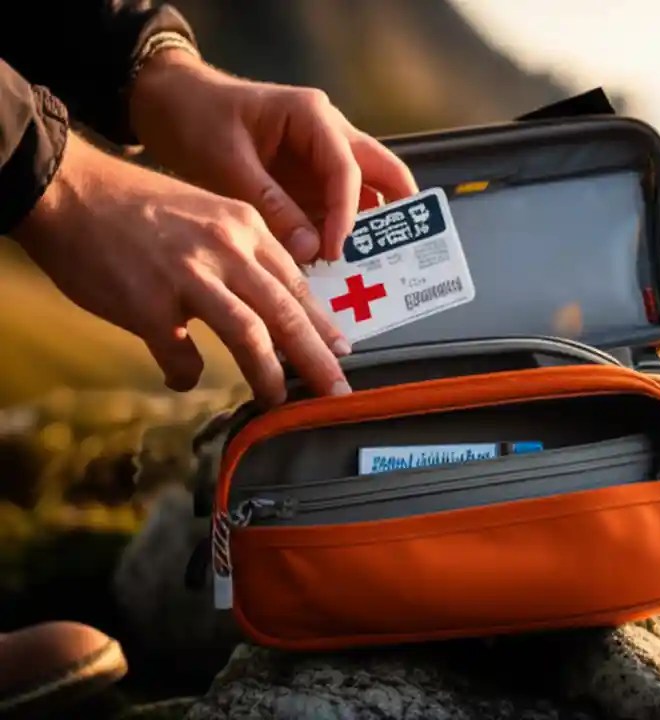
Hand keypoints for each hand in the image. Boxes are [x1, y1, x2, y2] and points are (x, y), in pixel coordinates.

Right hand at [12, 133, 350, 405]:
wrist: (68, 188)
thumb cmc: (137, 206)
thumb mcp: (208, 213)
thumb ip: (242, 253)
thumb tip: (272, 300)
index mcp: (246, 228)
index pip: (299, 284)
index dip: (324, 324)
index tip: (342, 352)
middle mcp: (226, 250)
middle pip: (288, 314)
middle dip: (318, 359)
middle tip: (337, 390)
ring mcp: (188, 277)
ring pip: (250, 336)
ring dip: (268, 375)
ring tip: (278, 400)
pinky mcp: (148, 304)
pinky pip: (180, 355)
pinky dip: (185, 373)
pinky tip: (184, 376)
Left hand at [128, 50, 417, 262]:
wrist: (168, 104)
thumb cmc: (196, 118)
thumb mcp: (227, 162)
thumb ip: (271, 205)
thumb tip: (310, 250)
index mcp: (312, 116)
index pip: (347, 168)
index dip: (346, 213)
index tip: (335, 250)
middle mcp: (329, 134)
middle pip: (382, 171)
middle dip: (396, 210)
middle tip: (405, 251)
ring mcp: (322, 157)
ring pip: (365, 192)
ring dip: (367, 227)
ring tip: (369, 267)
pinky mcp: (309, 179)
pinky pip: (334, 208)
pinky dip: (336, 233)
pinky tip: (332, 263)